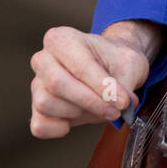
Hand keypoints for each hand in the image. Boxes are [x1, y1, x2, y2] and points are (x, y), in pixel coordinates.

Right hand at [29, 20, 162, 139]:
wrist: (111, 66)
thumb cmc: (116, 60)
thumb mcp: (130, 64)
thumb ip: (124, 85)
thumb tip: (121, 105)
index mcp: (62, 39)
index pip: (78, 67)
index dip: (102, 88)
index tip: (123, 101)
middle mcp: (44, 59)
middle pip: (57, 84)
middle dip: (91, 102)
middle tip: (116, 109)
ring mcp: (37, 84)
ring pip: (47, 104)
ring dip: (78, 113)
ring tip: (99, 108)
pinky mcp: (37, 108)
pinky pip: (40, 125)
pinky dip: (58, 128)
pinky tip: (76, 121)